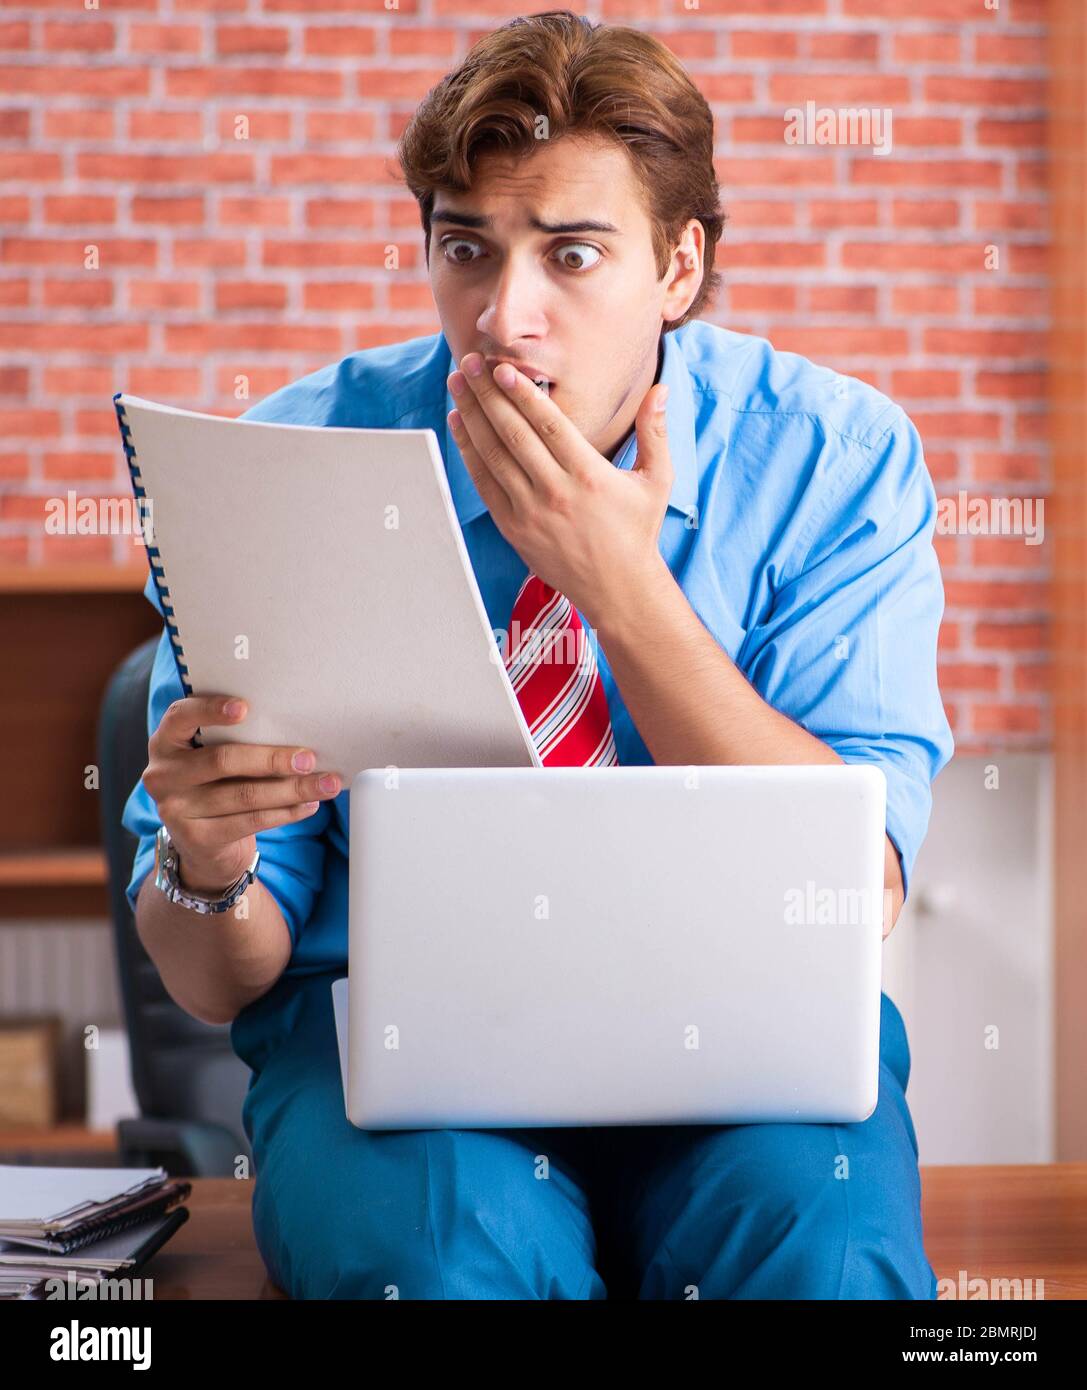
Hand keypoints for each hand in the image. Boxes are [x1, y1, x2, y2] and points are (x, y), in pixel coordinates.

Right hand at [139, 696, 341, 894]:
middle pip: (223, 760)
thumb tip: (295, 734)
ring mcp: (175, 809)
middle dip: (272, 759)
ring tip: (325, 784)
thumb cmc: (218, 786)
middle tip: (309, 759)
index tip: (246, 707)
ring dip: (291, 789)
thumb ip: (237, 741)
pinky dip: (286, 812)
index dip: (211, 710)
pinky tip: (309, 805)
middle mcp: (164, 774)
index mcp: (167, 741)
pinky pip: (250, 821)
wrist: (204, 845)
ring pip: (243, 795)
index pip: (182, 716)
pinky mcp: (196, 838)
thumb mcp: (215, 758)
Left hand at [447, 354, 671, 631]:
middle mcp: (555, 492)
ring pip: (493, 455)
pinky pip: (484, 484)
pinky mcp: (514, 529)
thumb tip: (661, 389)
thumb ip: (655, 431)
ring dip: (471, 416)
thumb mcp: (657, 479)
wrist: (619, 589)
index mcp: (588, 475)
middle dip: (487, 394)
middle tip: (469, 362)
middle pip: (513, 433)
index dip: (522, 393)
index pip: (548, 424)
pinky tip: (458, 425)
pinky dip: (468, 453)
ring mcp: (530, 512)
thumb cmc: (638, 531)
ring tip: (458, 384)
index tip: (501, 367)